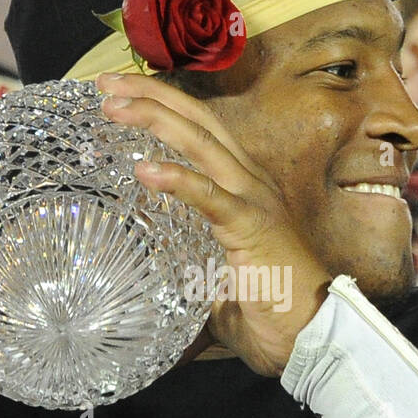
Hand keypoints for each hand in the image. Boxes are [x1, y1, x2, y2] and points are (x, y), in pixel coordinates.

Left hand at [96, 72, 330, 376]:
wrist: (312, 337)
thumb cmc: (267, 315)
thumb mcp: (211, 287)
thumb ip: (183, 282)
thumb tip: (143, 302)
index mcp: (243, 189)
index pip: (200, 131)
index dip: (162, 105)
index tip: (117, 91)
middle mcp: (250, 183)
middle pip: (198, 121)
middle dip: (151, 94)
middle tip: (105, 80)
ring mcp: (254, 201)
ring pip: (202, 143)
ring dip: (157, 118)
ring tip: (115, 105)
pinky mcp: (252, 227)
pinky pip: (211, 196)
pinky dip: (178, 178)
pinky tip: (145, 169)